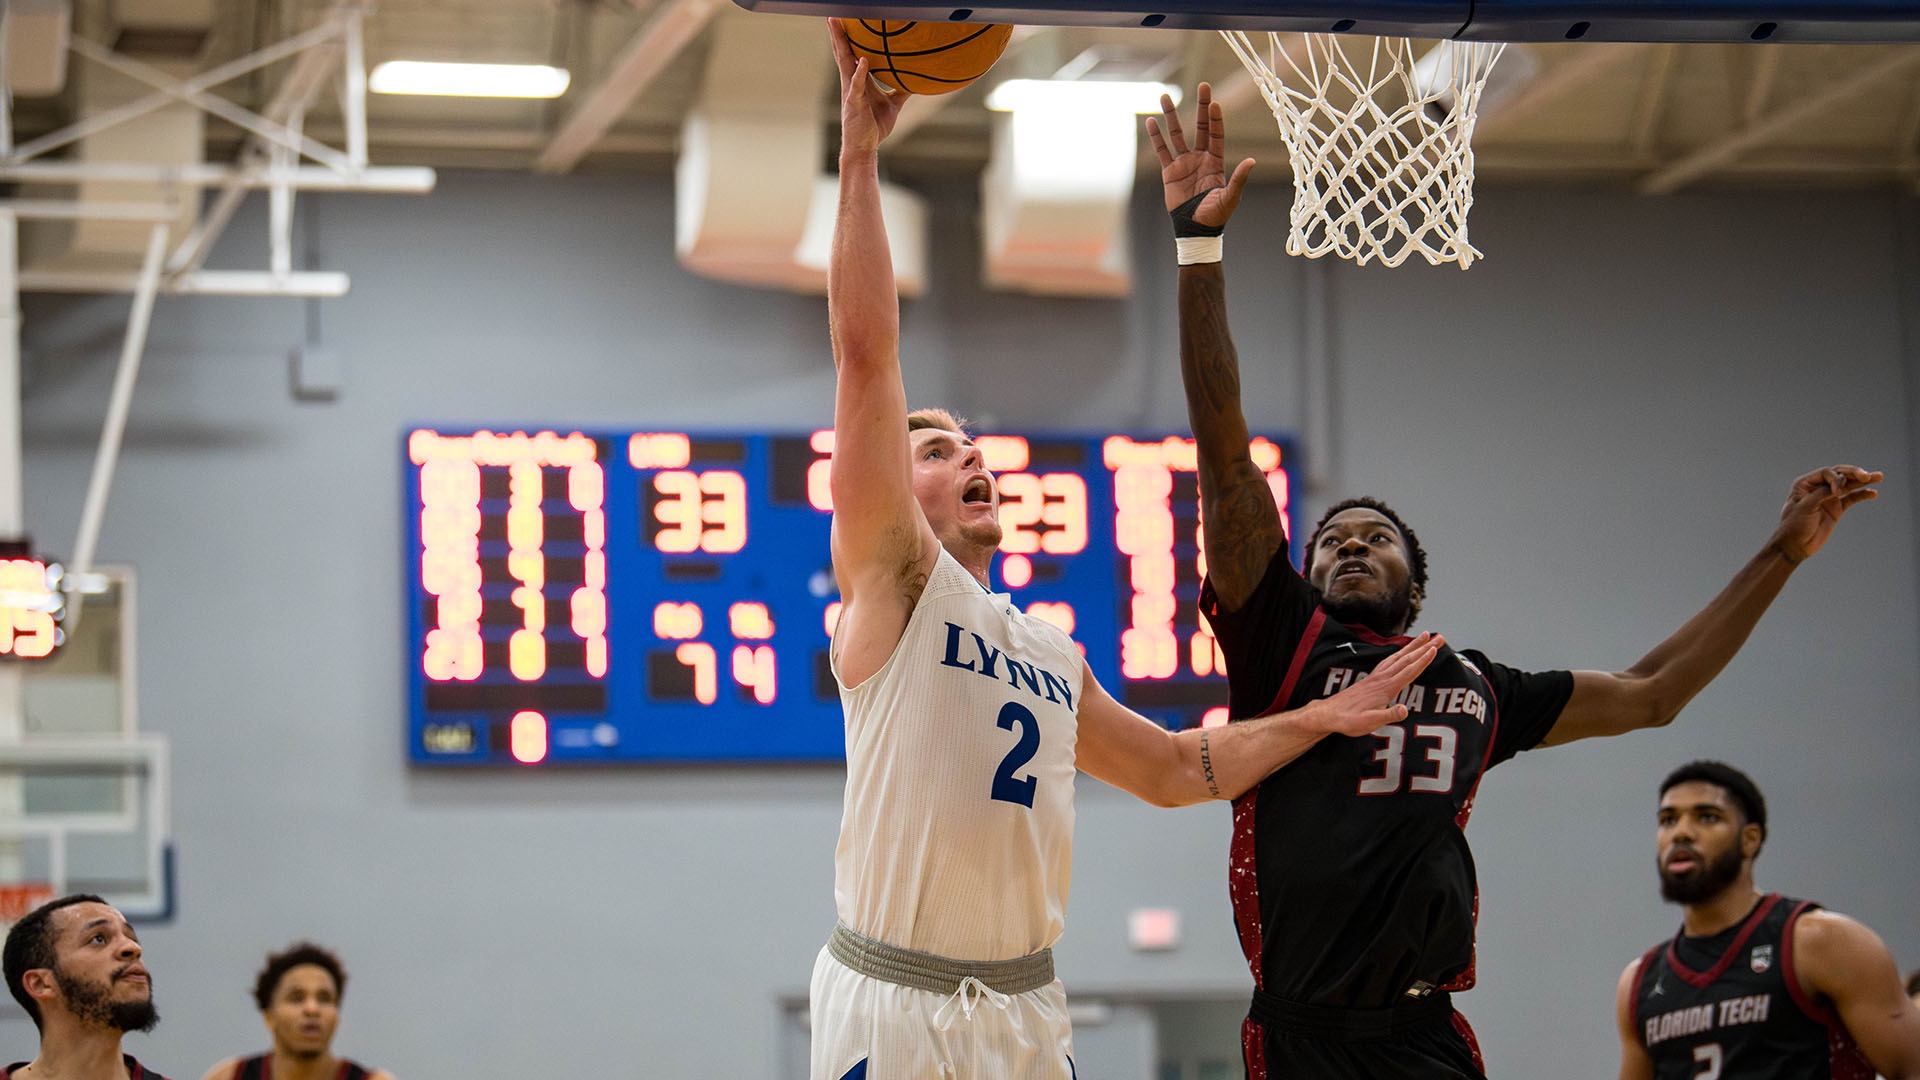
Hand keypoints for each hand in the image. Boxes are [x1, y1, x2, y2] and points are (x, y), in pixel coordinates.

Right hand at [829, 18, 905, 156]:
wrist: (864, 148)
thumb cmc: (874, 127)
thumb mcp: (892, 105)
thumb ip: (900, 90)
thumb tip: (916, 80)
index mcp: (858, 81)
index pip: (852, 54)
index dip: (848, 38)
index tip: (846, 20)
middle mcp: (850, 83)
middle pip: (843, 53)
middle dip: (838, 33)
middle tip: (834, 14)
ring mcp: (850, 92)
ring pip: (845, 63)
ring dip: (841, 44)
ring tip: (836, 25)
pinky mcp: (854, 104)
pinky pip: (857, 86)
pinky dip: (860, 73)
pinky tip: (863, 61)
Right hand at [1145, 82, 1254, 229]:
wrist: (1195, 229)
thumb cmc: (1216, 215)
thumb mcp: (1230, 197)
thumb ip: (1239, 179)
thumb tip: (1251, 161)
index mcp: (1216, 162)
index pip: (1216, 134)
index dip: (1216, 119)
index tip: (1214, 103)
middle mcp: (1200, 158)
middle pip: (1200, 126)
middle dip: (1201, 107)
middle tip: (1203, 86)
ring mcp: (1184, 163)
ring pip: (1177, 134)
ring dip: (1171, 116)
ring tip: (1165, 97)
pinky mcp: (1170, 171)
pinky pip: (1162, 151)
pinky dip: (1156, 137)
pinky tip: (1150, 122)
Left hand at [1293, 632, 1443, 736]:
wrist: (1330, 714)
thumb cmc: (1350, 720)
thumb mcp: (1371, 722)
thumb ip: (1389, 715)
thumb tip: (1405, 710)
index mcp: (1385, 688)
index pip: (1409, 671)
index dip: (1423, 660)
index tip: (1435, 648)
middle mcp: (1382, 678)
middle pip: (1407, 659)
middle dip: (1424, 647)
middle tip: (1440, 637)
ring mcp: (1376, 676)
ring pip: (1398, 657)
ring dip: (1413, 646)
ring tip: (1424, 636)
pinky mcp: (1372, 678)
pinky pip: (1389, 660)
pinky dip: (1399, 652)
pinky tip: (1402, 651)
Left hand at [1772, 465, 1880, 563]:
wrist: (1795, 546)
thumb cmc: (1793, 526)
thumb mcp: (1805, 507)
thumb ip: (1820, 494)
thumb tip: (1838, 483)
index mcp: (1805, 484)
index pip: (1826, 473)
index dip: (1835, 479)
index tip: (1836, 493)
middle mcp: (1817, 488)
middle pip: (1839, 475)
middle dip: (1853, 474)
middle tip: (1866, 476)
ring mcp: (1828, 498)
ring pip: (1848, 485)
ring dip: (1863, 481)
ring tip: (1878, 476)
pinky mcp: (1836, 508)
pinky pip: (1852, 498)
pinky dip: (1862, 495)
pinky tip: (1873, 493)